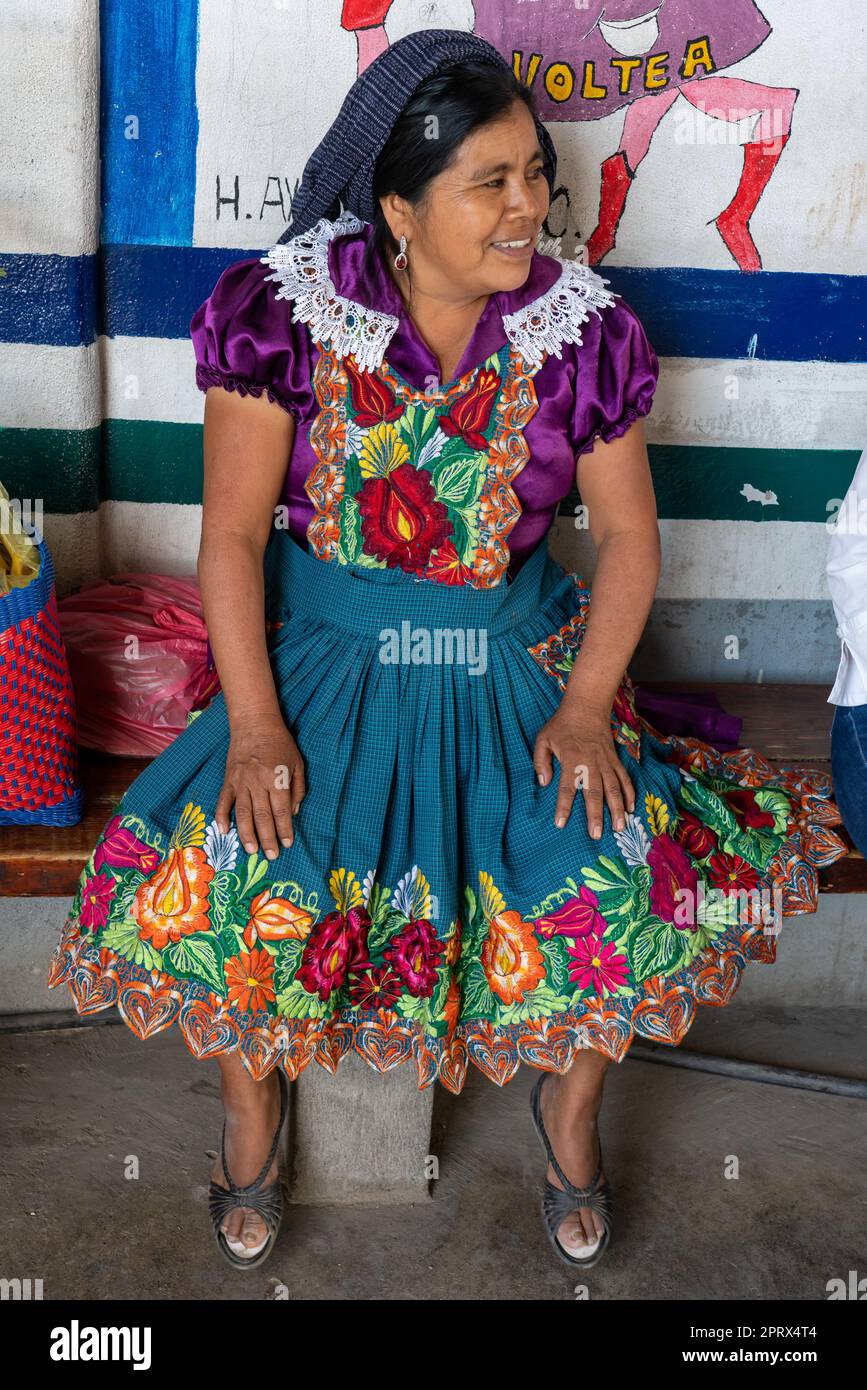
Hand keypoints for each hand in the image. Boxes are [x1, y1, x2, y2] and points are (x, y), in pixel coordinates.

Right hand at [215, 716, 306, 858]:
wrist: (254, 723)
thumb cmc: (280, 743)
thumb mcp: (297, 763)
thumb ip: (298, 789)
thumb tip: (294, 813)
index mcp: (276, 778)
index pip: (281, 811)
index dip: (285, 829)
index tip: (288, 844)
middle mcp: (257, 782)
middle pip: (262, 817)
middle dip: (268, 839)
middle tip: (272, 856)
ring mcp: (240, 782)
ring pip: (242, 814)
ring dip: (246, 834)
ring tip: (251, 851)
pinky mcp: (228, 780)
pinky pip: (223, 802)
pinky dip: (222, 817)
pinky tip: (224, 832)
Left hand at [533, 701, 634, 838]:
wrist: (587, 706)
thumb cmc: (562, 725)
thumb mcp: (543, 739)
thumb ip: (541, 762)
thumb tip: (543, 783)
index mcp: (572, 759)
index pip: (567, 787)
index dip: (564, 806)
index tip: (561, 824)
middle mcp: (591, 763)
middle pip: (595, 792)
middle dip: (596, 815)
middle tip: (596, 834)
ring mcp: (606, 762)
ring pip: (614, 788)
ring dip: (617, 809)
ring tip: (619, 828)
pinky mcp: (615, 759)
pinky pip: (624, 778)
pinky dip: (629, 793)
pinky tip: (631, 809)